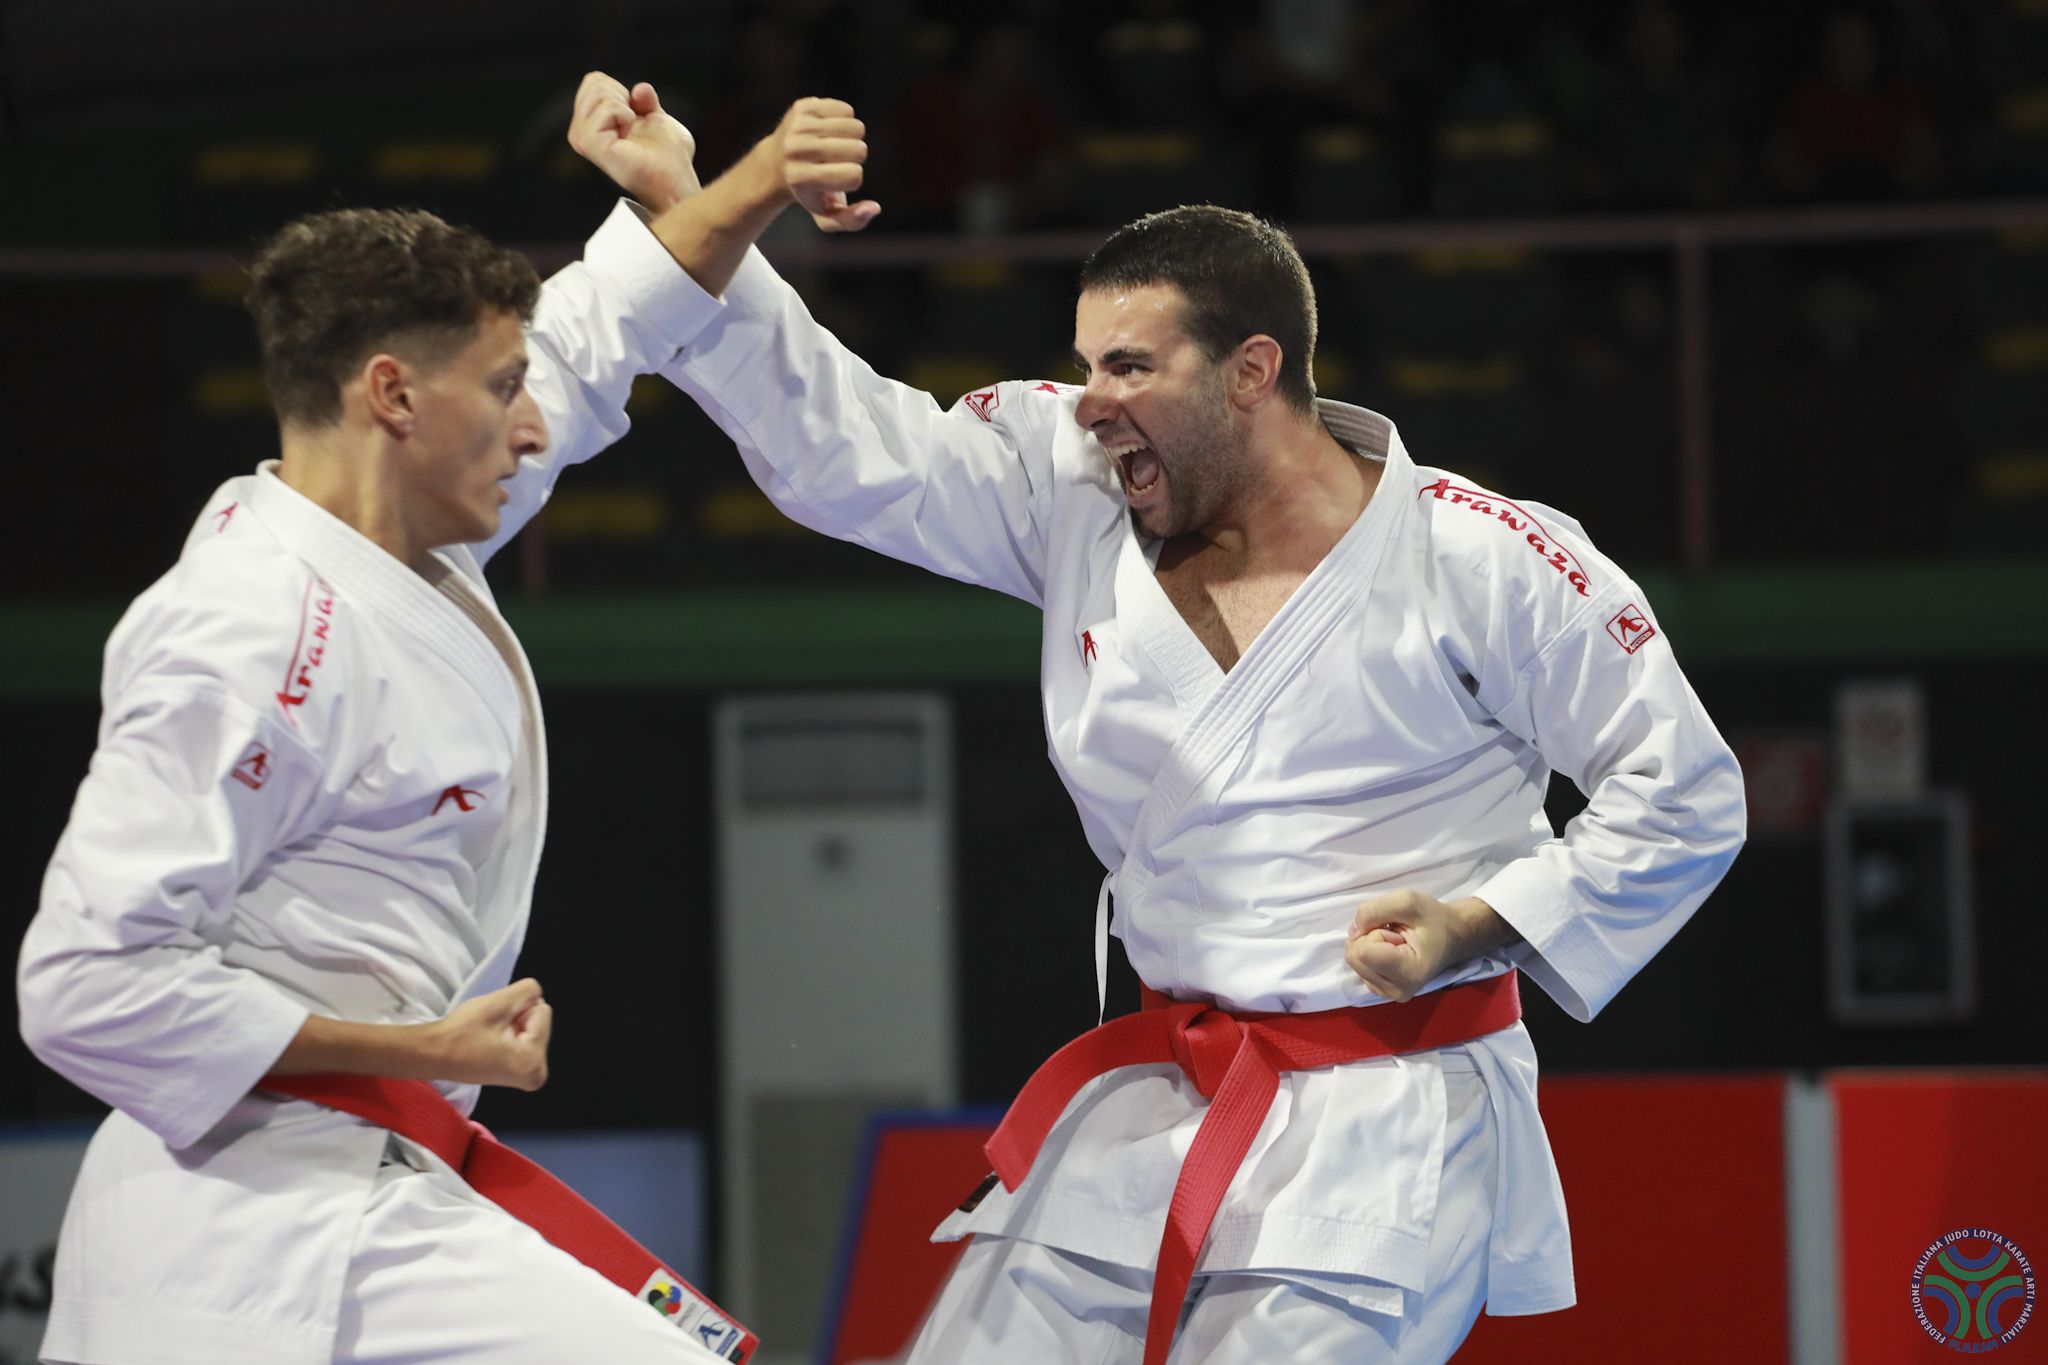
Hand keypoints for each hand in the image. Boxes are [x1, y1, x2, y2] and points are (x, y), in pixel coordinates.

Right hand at [423, 977, 552, 1090]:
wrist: (434, 1054)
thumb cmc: (461, 1033)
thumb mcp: (498, 1003)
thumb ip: (528, 991)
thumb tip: (537, 994)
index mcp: (534, 1063)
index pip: (542, 1010)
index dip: (516, 1010)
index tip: (494, 1025)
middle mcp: (536, 1075)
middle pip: (539, 1020)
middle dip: (516, 1018)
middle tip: (490, 1030)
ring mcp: (528, 1076)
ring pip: (531, 1027)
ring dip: (511, 1025)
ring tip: (488, 1037)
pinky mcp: (519, 1073)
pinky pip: (524, 1038)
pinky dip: (509, 1034)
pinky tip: (490, 1042)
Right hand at [567, 71, 699, 211]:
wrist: (676, 181)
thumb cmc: (669, 157)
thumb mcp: (656, 119)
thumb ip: (645, 101)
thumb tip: (640, 89)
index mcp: (590, 124)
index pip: (594, 81)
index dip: (623, 92)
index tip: (637, 118)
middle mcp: (580, 131)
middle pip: (593, 83)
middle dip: (624, 97)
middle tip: (635, 126)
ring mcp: (582, 138)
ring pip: (599, 91)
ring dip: (626, 108)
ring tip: (632, 133)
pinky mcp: (591, 144)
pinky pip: (609, 107)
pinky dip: (627, 116)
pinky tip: (629, 137)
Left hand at [761, 97, 879, 232]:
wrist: (776, 162)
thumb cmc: (809, 192)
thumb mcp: (826, 217)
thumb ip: (852, 221)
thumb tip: (874, 207)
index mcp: (801, 178)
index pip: (854, 175)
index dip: (854, 179)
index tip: (838, 180)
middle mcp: (796, 150)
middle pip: (858, 149)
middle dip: (855, 158)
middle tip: (837, 162)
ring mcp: (799, 126)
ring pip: (856, 127)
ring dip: (852, 139)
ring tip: (834, 146)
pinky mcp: (803, 107)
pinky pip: (846, 110)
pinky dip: (844, 122)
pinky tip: (828, 132)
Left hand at [1345, 891, 1513, 1002]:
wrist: (1451, 936)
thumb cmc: (1433, 919)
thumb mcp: (1406, 900)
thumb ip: (1373, 910)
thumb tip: (1353, 928)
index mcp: (1409, 973)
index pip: (1363, 951)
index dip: (1375, 931)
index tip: (1398, 931)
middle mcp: (1397, 991)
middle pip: (1354, 957)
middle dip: (1370, 937)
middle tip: (1396, 934)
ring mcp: (1388, 994)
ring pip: (1354, 962)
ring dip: (1369, 944)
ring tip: (1396, 941)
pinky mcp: (1381, 990)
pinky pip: (1358, 967)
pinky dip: (1370, 953)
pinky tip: (1390, 950)